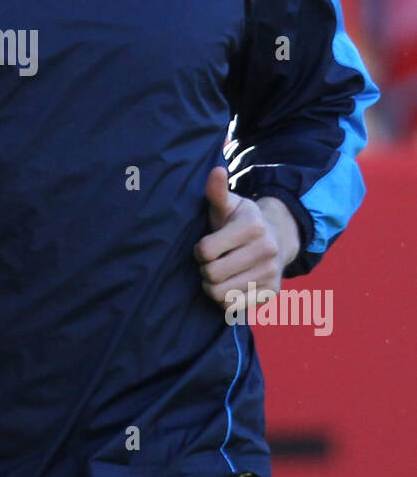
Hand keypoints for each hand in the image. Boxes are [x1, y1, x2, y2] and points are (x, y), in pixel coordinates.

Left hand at [193, 167, 299, 306]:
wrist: (278, 238)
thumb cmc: (242, 222)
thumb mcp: (230, 205)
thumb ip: (217, 191)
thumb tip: (216, 170)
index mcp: (253, 227)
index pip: (205, 251)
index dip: (199, 251)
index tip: (205, 247)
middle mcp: (267, 250)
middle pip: (211, 275)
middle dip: (204, 270)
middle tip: (210, 263)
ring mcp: (272, 273)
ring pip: (221, 294)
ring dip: (212, 287)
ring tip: (217, 274)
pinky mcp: (272, 292)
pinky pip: (234, 307)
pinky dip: (225, 300)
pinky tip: (229, 286)